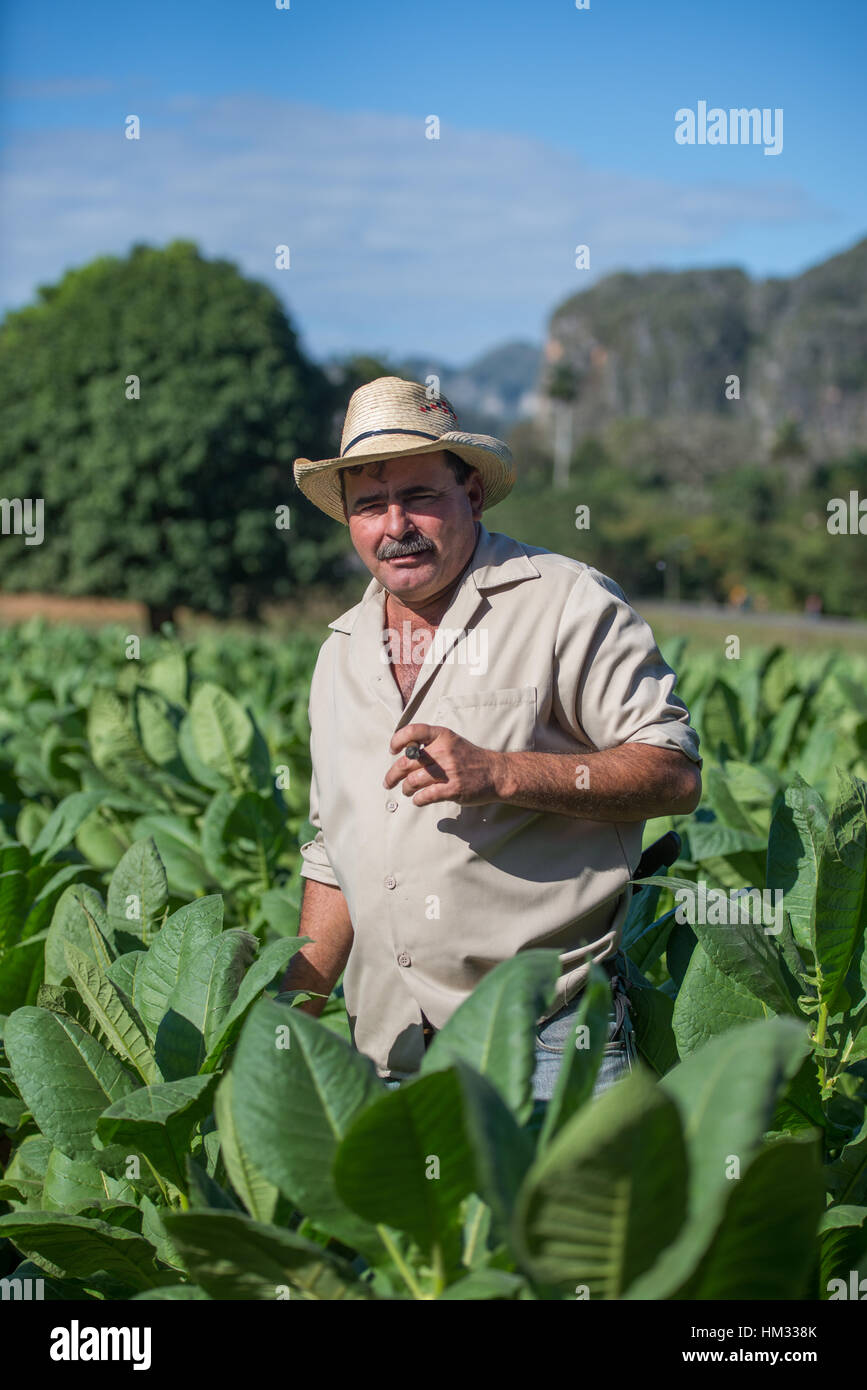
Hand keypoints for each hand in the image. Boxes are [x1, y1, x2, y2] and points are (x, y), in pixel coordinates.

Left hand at [384, 724, 502, 806]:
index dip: (398, 740)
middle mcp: (444, 751)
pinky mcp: (453, 789)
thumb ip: (430, 744)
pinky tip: (418, 799)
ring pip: (413, 780)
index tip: (393, 751)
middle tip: (388, 781)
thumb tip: (403, 753)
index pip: (413, 731)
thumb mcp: (451, 742)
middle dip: (393, 774)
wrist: (496, 773)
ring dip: (405, 788)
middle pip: (408, 761)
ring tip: (405, 790)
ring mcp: (449, 771)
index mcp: (442, 736)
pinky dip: (418, 799)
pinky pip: (426, 795)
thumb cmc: (469, 758)